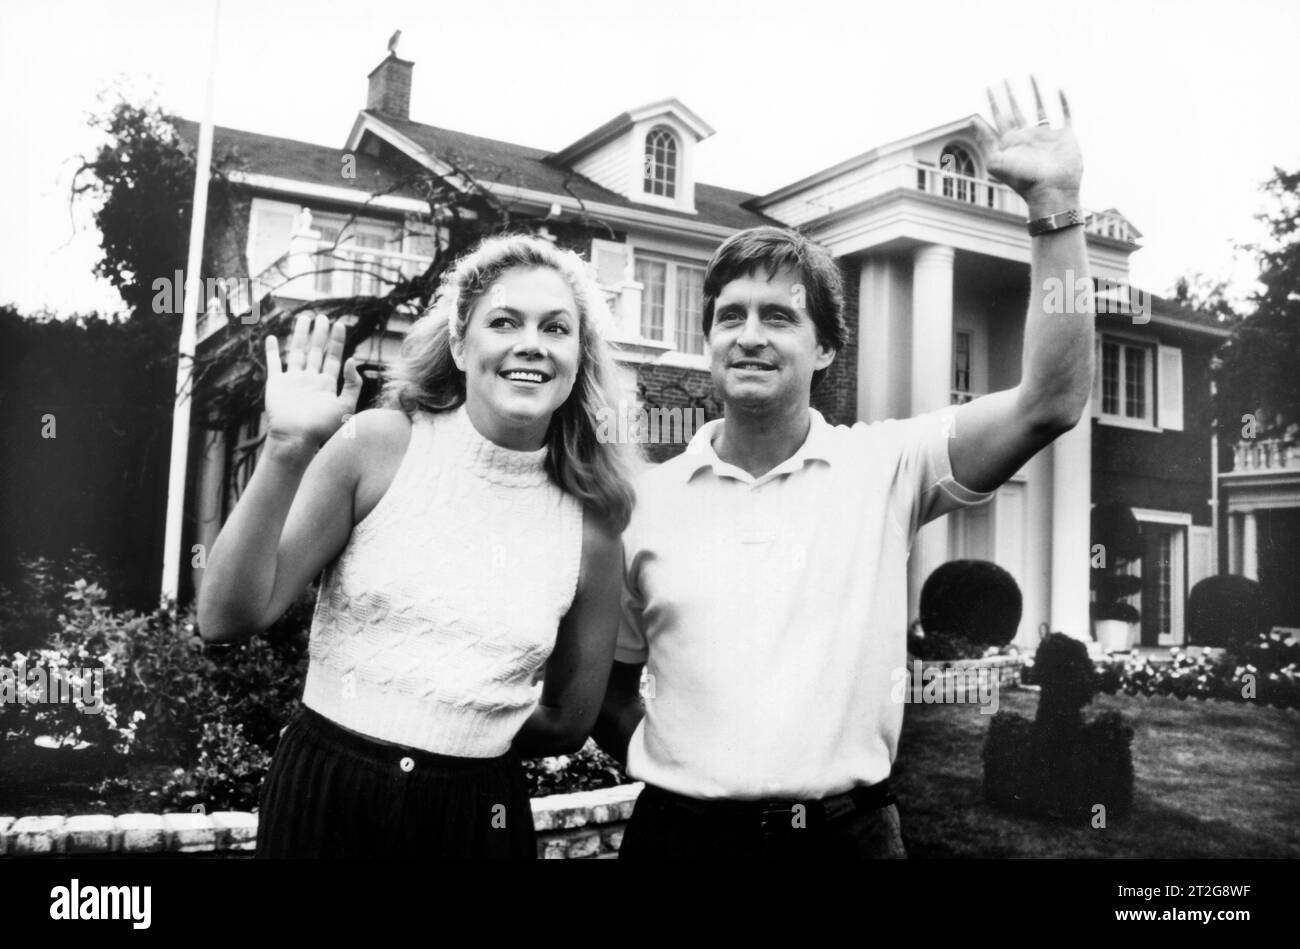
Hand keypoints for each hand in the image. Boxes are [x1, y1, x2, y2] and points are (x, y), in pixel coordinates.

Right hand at [264, 313, 362, 448]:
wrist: (296, 438)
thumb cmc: (322, 427)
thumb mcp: (346, 407)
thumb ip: (353, 385)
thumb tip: (352, 360)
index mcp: (327, 385)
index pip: (333, 357)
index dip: (337, 341)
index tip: (340, 325)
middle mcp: (310, 380)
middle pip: (316, 351)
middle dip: (320, 334)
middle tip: (322, 317)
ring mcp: (293, 381)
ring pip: (297, 352)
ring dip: (300, 335)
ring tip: (303, 318)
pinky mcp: (276, 384)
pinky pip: (274, 363)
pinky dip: (271, 351)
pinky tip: (271, 338)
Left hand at [977, 77, 1083, 216]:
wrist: (1051, 191)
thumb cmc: (1022, 179)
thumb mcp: (997, 161)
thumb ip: (985, 140)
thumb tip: (971, 119)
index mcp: (1011, 142)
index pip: (999, 117)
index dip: (993, 102)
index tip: (988, 87)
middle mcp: (1027, 137)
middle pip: (1016, 110)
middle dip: (1009, 95)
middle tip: (1003, 78)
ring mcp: (1047, 136)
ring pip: (1040, 108)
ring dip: (1035, 92)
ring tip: (1031, 76)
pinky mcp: (1065, 136)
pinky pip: (1065, 114)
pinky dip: (1063, 102)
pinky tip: (1059, 89)